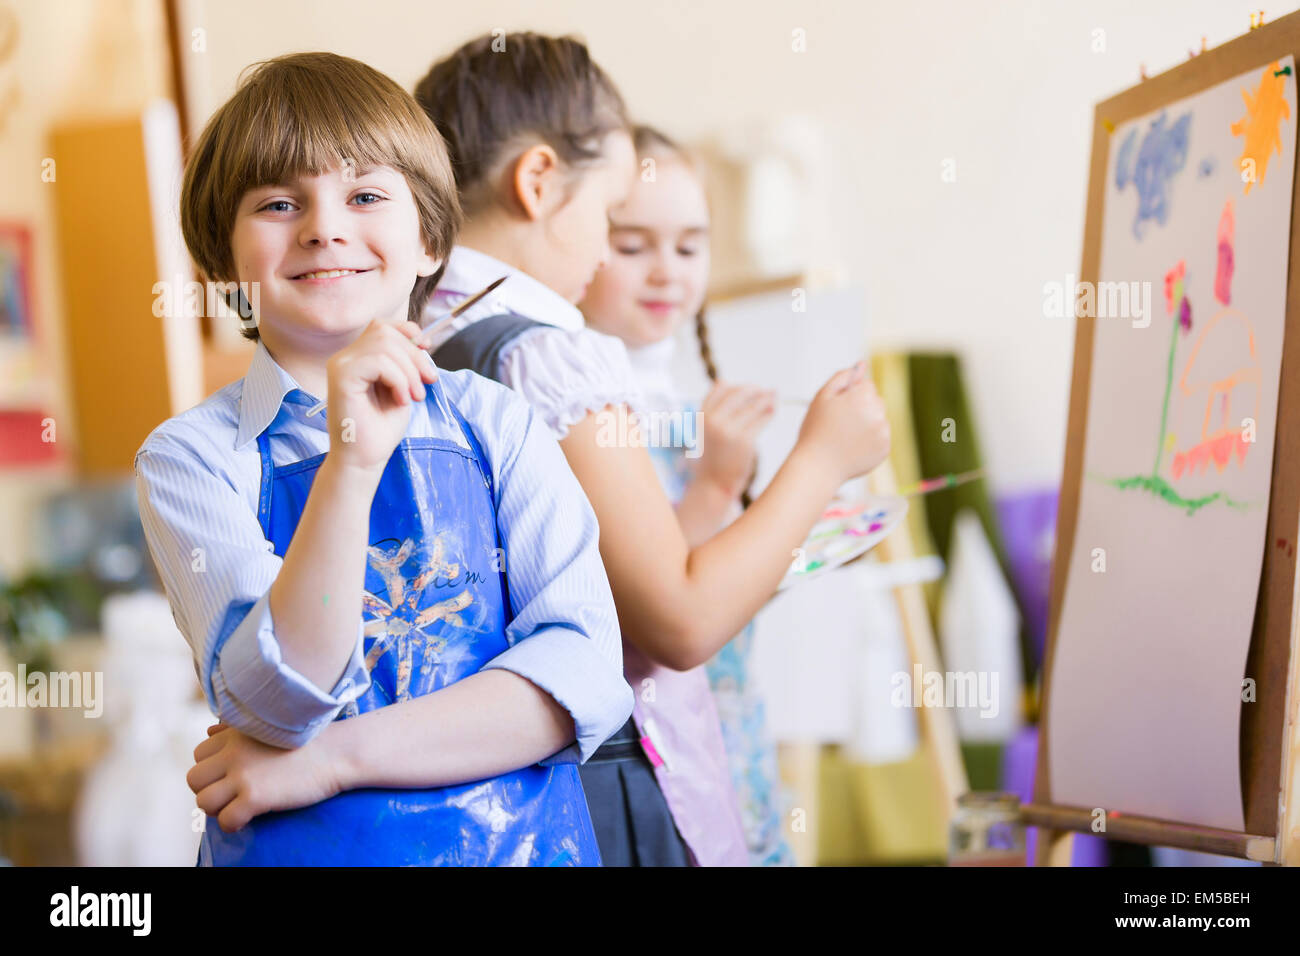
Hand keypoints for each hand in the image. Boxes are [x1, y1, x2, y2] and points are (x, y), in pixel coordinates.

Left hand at [187, 722, 341, 832]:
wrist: (335, 752)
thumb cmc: (307, 740)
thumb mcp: (268, 726)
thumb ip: (236, 729)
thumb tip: (209, 732)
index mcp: (235, 734)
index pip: (199, 755)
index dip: (212, 769)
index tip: (229, 776)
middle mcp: (233, 753)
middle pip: (194, 779)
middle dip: (209, 790)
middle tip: (230, 795)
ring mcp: (242, 775)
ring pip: (203, 802)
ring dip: (218, 809)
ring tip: (238, 807)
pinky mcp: (254, 797)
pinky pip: (225, 821)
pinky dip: (233, 825)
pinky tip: (248, 818)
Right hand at [325, 320, 438, 474]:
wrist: (364, 459)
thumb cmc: (381, 428)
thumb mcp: (402, 388)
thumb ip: (406, 363)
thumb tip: (421, 341)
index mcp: (358, 357)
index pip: (383, 326)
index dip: (409, 331)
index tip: (427, 350)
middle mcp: (345, 357)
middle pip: (386, 332)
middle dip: (414, 356)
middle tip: (427, 383)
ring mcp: (340, 365)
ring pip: (384, 345)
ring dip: (409, 371)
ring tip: (414, 396)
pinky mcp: (340, 377)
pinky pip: (378, 362)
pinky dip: (398, 380)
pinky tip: (401, 400)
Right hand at [696, 382, 775, 496]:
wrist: (714, 483)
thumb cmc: (713, 456)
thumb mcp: (706, 430)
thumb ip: (715, 409)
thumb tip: (725, 381)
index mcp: (702, 416)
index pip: (720, 388)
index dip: (737, 386)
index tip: (749, 389)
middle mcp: (713, 420)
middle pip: (739, 393)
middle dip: (755, 390)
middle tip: (767, 391)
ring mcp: (729, 430)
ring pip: (753, 406)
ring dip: (766, 399)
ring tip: (774, 397)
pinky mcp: (744, 441)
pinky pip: (761, 420)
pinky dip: (769, 413)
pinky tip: (773, 411)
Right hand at [794, 361, 890, 481]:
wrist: (818, 467)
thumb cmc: (816, 431)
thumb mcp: (822, 397)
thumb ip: (843, 377)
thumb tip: (862, 365)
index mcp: (862, 397)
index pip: (866, 385)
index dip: (850, 395)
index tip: (838, 409)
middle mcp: (877, 413)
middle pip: (876, 401)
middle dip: (862, 407)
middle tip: (841, 424)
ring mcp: (883, 433)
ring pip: (879, 419)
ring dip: (867, 423)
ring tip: (846, 436)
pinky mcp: (885, 449)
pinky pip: (880, 437)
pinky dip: (870, 440)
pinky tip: (853, 446)